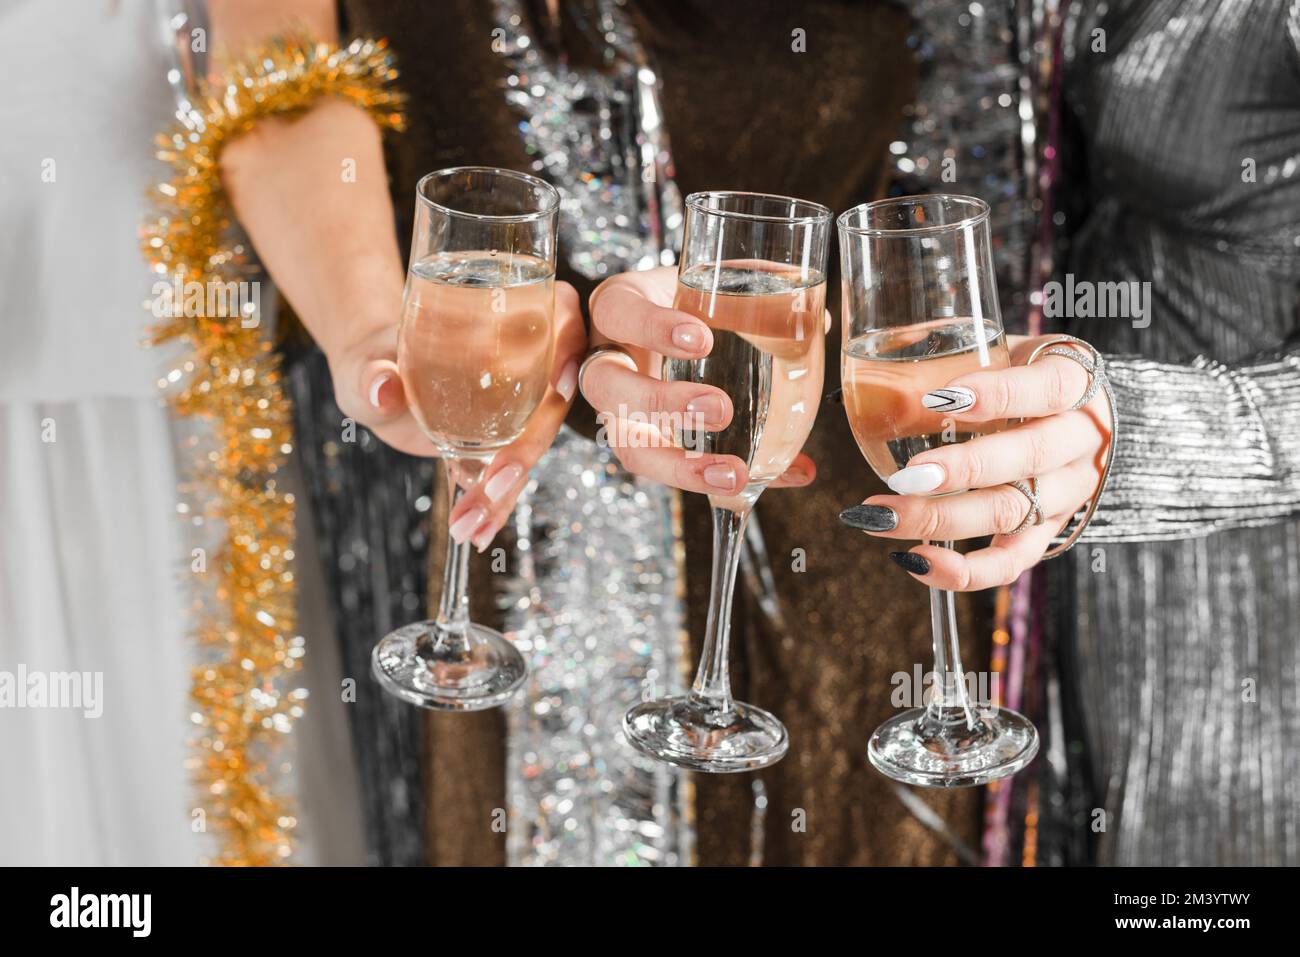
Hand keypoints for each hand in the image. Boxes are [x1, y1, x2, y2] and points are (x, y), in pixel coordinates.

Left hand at [332, 281, 586, 551]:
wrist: (370, 383)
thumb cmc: (370, 356)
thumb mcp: (365, 362)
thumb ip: (371, 372)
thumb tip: (382, 388)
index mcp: (506, 322)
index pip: (559, 326)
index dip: (568, 353)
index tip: (556, 385)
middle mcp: (524, 363)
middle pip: (549, 402)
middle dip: (526, 448)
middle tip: (492, 482)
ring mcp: (518, 407)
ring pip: (532, 444)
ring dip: (508, 488)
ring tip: (470, 524)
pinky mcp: (502, 441)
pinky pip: (510, 471)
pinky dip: (496, 504)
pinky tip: (476, 532)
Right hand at [579, 265, 816, 493]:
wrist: (658, 324)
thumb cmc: (682, 300)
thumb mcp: (705, 282)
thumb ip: (753, 292)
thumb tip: (817, 319)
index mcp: (618, 311)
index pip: (617, 314)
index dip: (653, 328)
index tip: (702, 338)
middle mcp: (607, 362)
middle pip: (608, 391)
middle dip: (662, 404)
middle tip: (719, 409)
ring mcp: (618, 411)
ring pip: (629, 448)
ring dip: (681, 467)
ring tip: (735, 475)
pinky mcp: (642, 446)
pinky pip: (673, 473)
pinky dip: (722, 485)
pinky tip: (765, 482)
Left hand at [842, 334, 1112, 590]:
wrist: (1080, 416)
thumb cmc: (1022, 373)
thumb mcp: (999, 348)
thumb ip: (949, 355)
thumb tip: (876, 377)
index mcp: (1074, 381)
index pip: (1048, 389)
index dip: (998, 394)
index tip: (940, 396)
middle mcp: (1079, 440)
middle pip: (1030, 459)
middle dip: (963, 470)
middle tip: (907, 474)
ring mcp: (1067, 491)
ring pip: (1012, 513)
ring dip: (942, 520)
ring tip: (881, 515)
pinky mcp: (1049, 530)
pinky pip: (1011, 561)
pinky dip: (963, 571)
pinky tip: (914, 561)